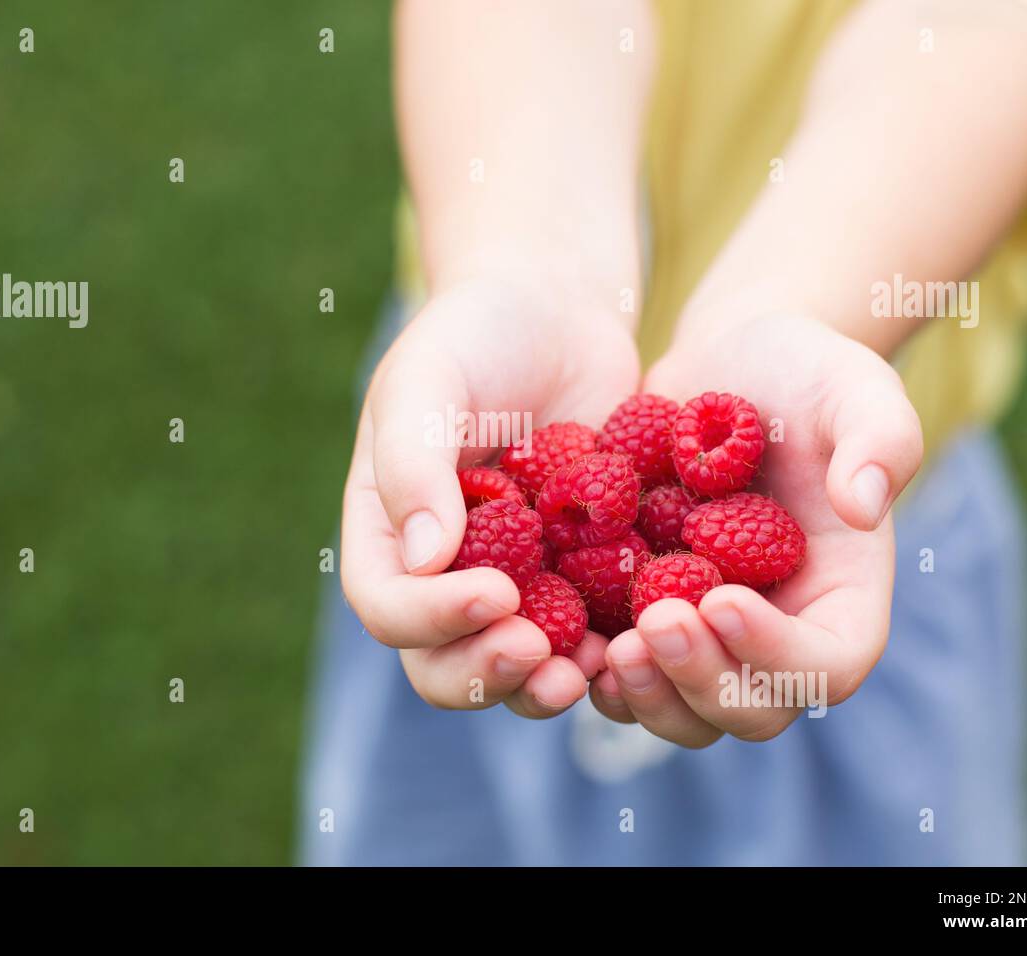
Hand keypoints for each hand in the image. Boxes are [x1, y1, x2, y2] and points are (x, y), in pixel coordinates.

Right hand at [342, 276, 638, 717]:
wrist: (559, 313)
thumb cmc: (476, 333)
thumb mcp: (428, 380)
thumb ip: (414, 463)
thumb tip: (425, 559)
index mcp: (388, 531)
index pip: (388, 605)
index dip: (432, 619)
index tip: (496, 593)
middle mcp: (442, 573)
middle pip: (442, 662)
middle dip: (487, 670)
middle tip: (539, 654)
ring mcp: (512, 582)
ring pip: (514, 665)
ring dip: (545, 682)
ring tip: (592, 668)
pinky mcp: (576, 578)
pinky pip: (584, 636)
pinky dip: (606, 650)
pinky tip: (638, 638)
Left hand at [591, 313, 922, 745]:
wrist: (722, 369)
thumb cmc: (800, 371)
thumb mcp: (850, 384)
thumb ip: (878, 437)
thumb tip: (865, 506)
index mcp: (841, 596)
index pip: (828, 664)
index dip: (778, 654)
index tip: (722, 599)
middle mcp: (778, 634)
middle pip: (751, 708)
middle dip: (702, 681)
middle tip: (652, 624)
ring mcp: (709, 637)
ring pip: (685, 712)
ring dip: (648, 695)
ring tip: (608, 647)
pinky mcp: (647, 620)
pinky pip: (627, 677)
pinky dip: (596, 674)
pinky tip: (562, 639)